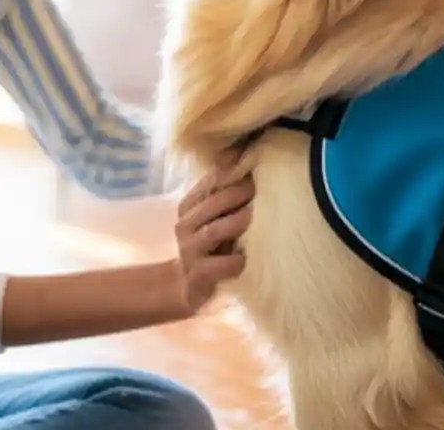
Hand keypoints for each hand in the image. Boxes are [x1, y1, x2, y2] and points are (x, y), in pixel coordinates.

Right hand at [172, 147, 255, 316]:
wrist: (187, 285)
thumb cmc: (211, 245)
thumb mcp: (214, 217)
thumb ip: (227, 194)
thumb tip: (251, 158)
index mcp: (190, 205)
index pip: (209, 182)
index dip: (229, 169)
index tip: (250, 158)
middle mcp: (185, 225)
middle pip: (211, 204)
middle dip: (235, 194)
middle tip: (258, 187)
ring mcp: (189, 251)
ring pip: (212, 232)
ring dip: (234, 223)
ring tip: (253, 216)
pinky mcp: (196, 276)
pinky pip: (214, 266)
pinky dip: (232, 262)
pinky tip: (245, 260)